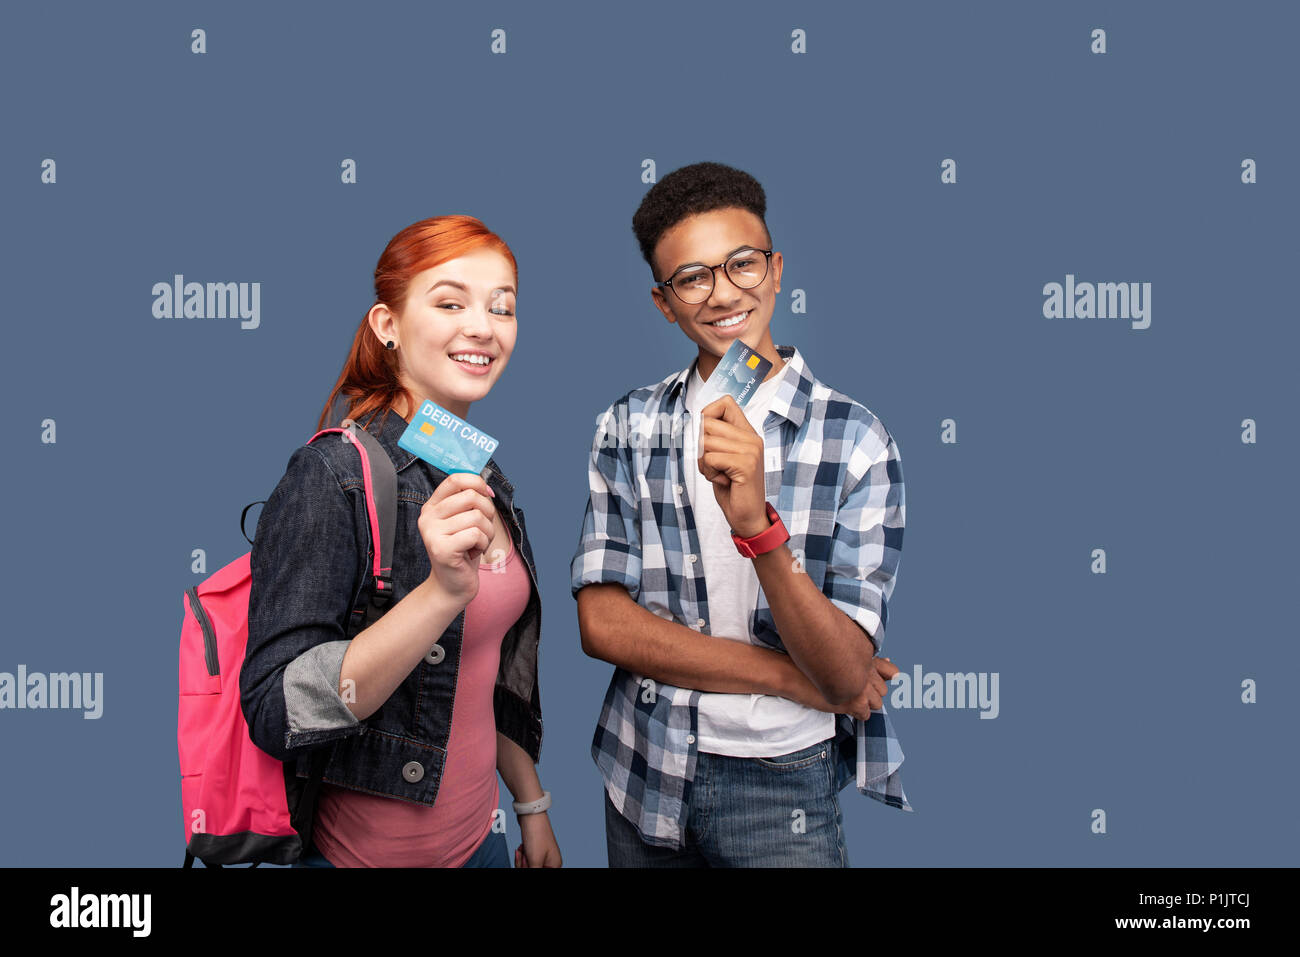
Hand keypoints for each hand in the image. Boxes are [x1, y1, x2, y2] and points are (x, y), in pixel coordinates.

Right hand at [417, 472, 495, 604]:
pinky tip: (473, 553)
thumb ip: (470, 502)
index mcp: (432, 506)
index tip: (488, 495)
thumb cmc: (463, 551)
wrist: (452, 586)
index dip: (477, 483)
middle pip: (471, 496)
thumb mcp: (465, 522)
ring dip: (487, 532)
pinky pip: (476, 534)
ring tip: (477, 544)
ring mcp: (432, 533)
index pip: (455, 479)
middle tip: (483, 529)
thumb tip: (487, 487)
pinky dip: (483, 544)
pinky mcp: (441, 549)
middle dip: (488, 512)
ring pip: (477, 517)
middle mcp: (428, 517)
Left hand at [515, 812, 561, 867]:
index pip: (542, 874)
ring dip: (522, 860)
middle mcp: (550, 862)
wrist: (531, 816)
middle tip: (524, 855)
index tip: (529, 862)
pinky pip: (526, 860)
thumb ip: (532, 872)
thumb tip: (531, 870)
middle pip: (532, 870)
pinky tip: (521, 848)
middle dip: (524, 865)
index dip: (530, 868)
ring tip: (522, 849)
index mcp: (554, 866)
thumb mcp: (534, 861)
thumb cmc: (536, 836)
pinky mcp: (534, 851)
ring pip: (527, 867)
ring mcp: (542, 856)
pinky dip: (521, 855)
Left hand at [697, 394, 767, 537]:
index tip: (707, 435)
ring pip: (705, 442)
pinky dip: (709, 473)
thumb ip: (716, 438)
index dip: (707, 414)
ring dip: (704, 463)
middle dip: (701, 447)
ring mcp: (751, 450)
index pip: (725, 402)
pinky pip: (710, 458)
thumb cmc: (733, 489)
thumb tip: (698, 421)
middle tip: (715, 465)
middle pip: (707, 423)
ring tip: (720, 475)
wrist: (748, 517)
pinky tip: (724, 481)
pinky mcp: (746, 464)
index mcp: (748, 433)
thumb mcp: (722, 458)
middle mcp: (752, 438)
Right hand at [783, 655, 899, 719]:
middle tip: (850, 689)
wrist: (791, 671)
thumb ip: (861, 658)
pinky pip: (865, 714)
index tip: (870, 681)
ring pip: (877, 703)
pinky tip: (841, 705)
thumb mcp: (836, 653)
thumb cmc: (809, 659)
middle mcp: (867, 671)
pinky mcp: (853, 702)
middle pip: (883, 690)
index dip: (879, 678)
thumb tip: (888, 661)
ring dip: (864, 703)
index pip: (892, 671)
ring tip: (845, 698)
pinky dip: (855, 713)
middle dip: (870, 692)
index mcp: (863, 657)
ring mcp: (861, 687)